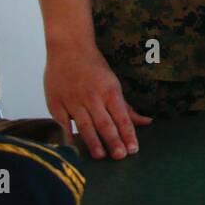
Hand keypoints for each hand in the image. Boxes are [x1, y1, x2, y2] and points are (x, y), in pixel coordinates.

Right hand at [44, 41, 151, 159]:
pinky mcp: (56, 103)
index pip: (122, 117)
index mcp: (110, 91)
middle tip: (120, 157)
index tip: (133, 150)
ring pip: (85, 125)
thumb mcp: (114, 84)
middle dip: (114, 141)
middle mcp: (92, 96)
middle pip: (105, 123)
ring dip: (94, 142)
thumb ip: (127, 107)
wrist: (68, 48)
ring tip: (101, 156)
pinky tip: (75, 148)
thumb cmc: (94, 67)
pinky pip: (63, 123)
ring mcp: (73, 100)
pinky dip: (69, 136)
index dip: (128, 134)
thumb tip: (147, 122)